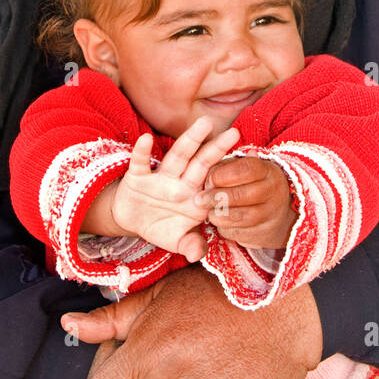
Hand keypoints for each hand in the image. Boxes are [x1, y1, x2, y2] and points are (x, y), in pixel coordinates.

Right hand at [111, 118, 240, 258]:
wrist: (132, 219)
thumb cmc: (161, 226)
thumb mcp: (176, 240)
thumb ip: (190, 245)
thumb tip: (198, 254)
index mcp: (194, 195)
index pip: (213, 183)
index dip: (227, 176)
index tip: (246, 165)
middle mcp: (181, 181)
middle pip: (201, 162)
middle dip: (216, 148)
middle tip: (235, 132)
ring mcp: (160, 177)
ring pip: (177, 156)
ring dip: (189, 140)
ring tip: (204, 124)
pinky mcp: (138, 176)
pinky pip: (140, 163)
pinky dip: (142, 152)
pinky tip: (147, 139)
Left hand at [194, 155, 295, 249]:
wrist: (276, 213)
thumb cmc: (250, 185)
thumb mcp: (242, 170)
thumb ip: (224, 168)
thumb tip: (207, 177)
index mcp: (268, 171)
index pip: (246, 169)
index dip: (223, 175)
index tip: (209, 180)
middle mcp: (273, 192)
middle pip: (241, 195)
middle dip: (215, 197)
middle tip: (199, 199)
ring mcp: (271, 215)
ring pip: (239, 217)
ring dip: (218, 215)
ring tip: (209, 212)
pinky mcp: (264, 234)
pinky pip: (238, 233)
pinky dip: (224, 228)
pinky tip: (220, 222)